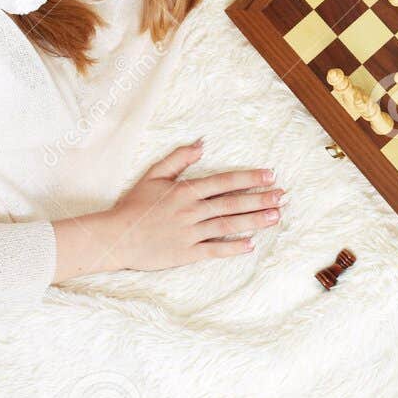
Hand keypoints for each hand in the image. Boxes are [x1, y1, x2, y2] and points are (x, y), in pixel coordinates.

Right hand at [91, 141, 284, 272]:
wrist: (114, 237)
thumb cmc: (133, 206)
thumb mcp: (154, 175)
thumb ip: (178, 159)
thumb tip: (201, 143)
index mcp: (185, 191)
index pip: (224, 181)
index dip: (249, 177)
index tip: (270, 175)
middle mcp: (191, 211)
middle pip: (232, 202)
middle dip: (260, 198)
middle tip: (283, 196)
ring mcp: (189, 232)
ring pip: (227, 225)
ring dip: (254, 221)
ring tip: (275, 217)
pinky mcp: (185, 253)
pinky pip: (213, 249)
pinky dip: (232, 248)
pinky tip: (250, 245)